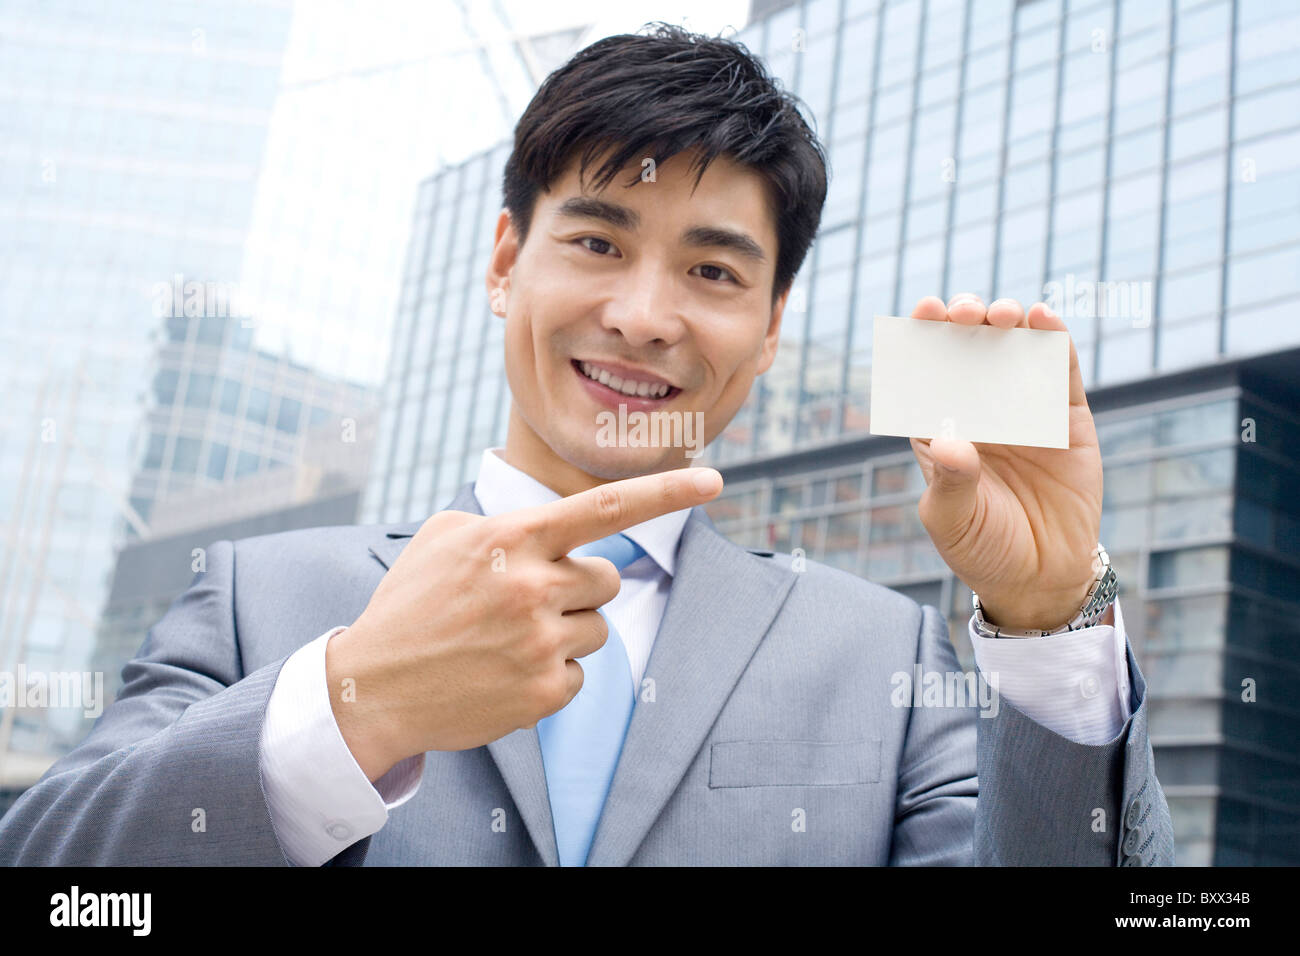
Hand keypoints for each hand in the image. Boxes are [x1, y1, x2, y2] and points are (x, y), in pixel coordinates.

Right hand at [326, 466, 723, 780]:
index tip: (715, 480)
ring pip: (597, 629)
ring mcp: (540, 642)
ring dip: (564, 633)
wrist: (371, 688)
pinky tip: (502, 674)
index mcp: (513, 539)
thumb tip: (557, 528)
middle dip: (577, 588)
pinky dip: (549, 676)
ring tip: (506, 641)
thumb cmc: (410, 603)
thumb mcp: (445, 537)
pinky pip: (578, 675)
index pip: (606, 507)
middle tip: (524, 603)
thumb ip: (507, 523)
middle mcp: (533, 586)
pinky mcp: (543, 693)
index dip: (666, 493)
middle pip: (606, 579)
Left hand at [906, 294, 1102, 633]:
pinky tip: (1044, 319)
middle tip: (962, 313)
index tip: (923, 310)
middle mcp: (979, 411)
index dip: (922, 337)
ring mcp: (1023, 410)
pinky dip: (1054, 342)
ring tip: (1002, 315)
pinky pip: (1060, 372)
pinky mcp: (1066, 419)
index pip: (924, 374)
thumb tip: (952, 444)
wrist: (1042, 578)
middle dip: (963, 322)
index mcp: (940, 429)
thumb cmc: (983, 549)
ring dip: (1007, 323)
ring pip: (1013, 351)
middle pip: (967, 351)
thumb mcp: (954, 522)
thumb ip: (952, 484)